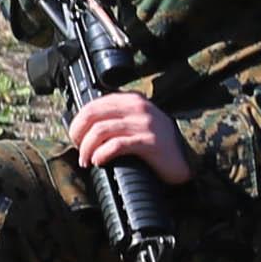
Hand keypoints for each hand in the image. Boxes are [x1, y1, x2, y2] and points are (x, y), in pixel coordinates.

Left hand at [67, 91, 188, 187]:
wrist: (185, 158)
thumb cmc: (157, 143)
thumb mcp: (136, 122)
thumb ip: (116, 118)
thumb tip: (83, 130)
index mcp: (131, 100)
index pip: (92, 105)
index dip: (77, 124)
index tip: (75, 139)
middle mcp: (137, 108)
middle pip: (92, 116)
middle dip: (78, 135)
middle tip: (78, 151)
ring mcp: (144, 124)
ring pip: (100, 131)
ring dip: (87, 149)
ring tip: (87, 161)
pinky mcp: (149, 141)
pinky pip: (116, 145)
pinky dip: (102, 154)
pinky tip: (99, 162)